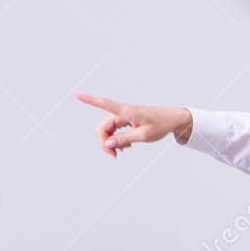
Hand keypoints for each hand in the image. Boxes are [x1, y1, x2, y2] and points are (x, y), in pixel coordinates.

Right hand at [77, 94, 191, 156]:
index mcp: (126, 112)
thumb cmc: (161, 125)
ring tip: (121, 152)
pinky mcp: (127, 121)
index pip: (104, 104)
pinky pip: (115, 130)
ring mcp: (124, 117)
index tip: (77, 94)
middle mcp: (123, 112)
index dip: (90, 100)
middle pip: (103, 126)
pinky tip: (125, 147)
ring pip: (108, 130)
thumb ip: (125, 139)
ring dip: (111, 142)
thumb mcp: (144, 136)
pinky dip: (117, 139)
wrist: (173, 120)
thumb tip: (108, 144)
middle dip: (104, 141)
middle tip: (114, 156)